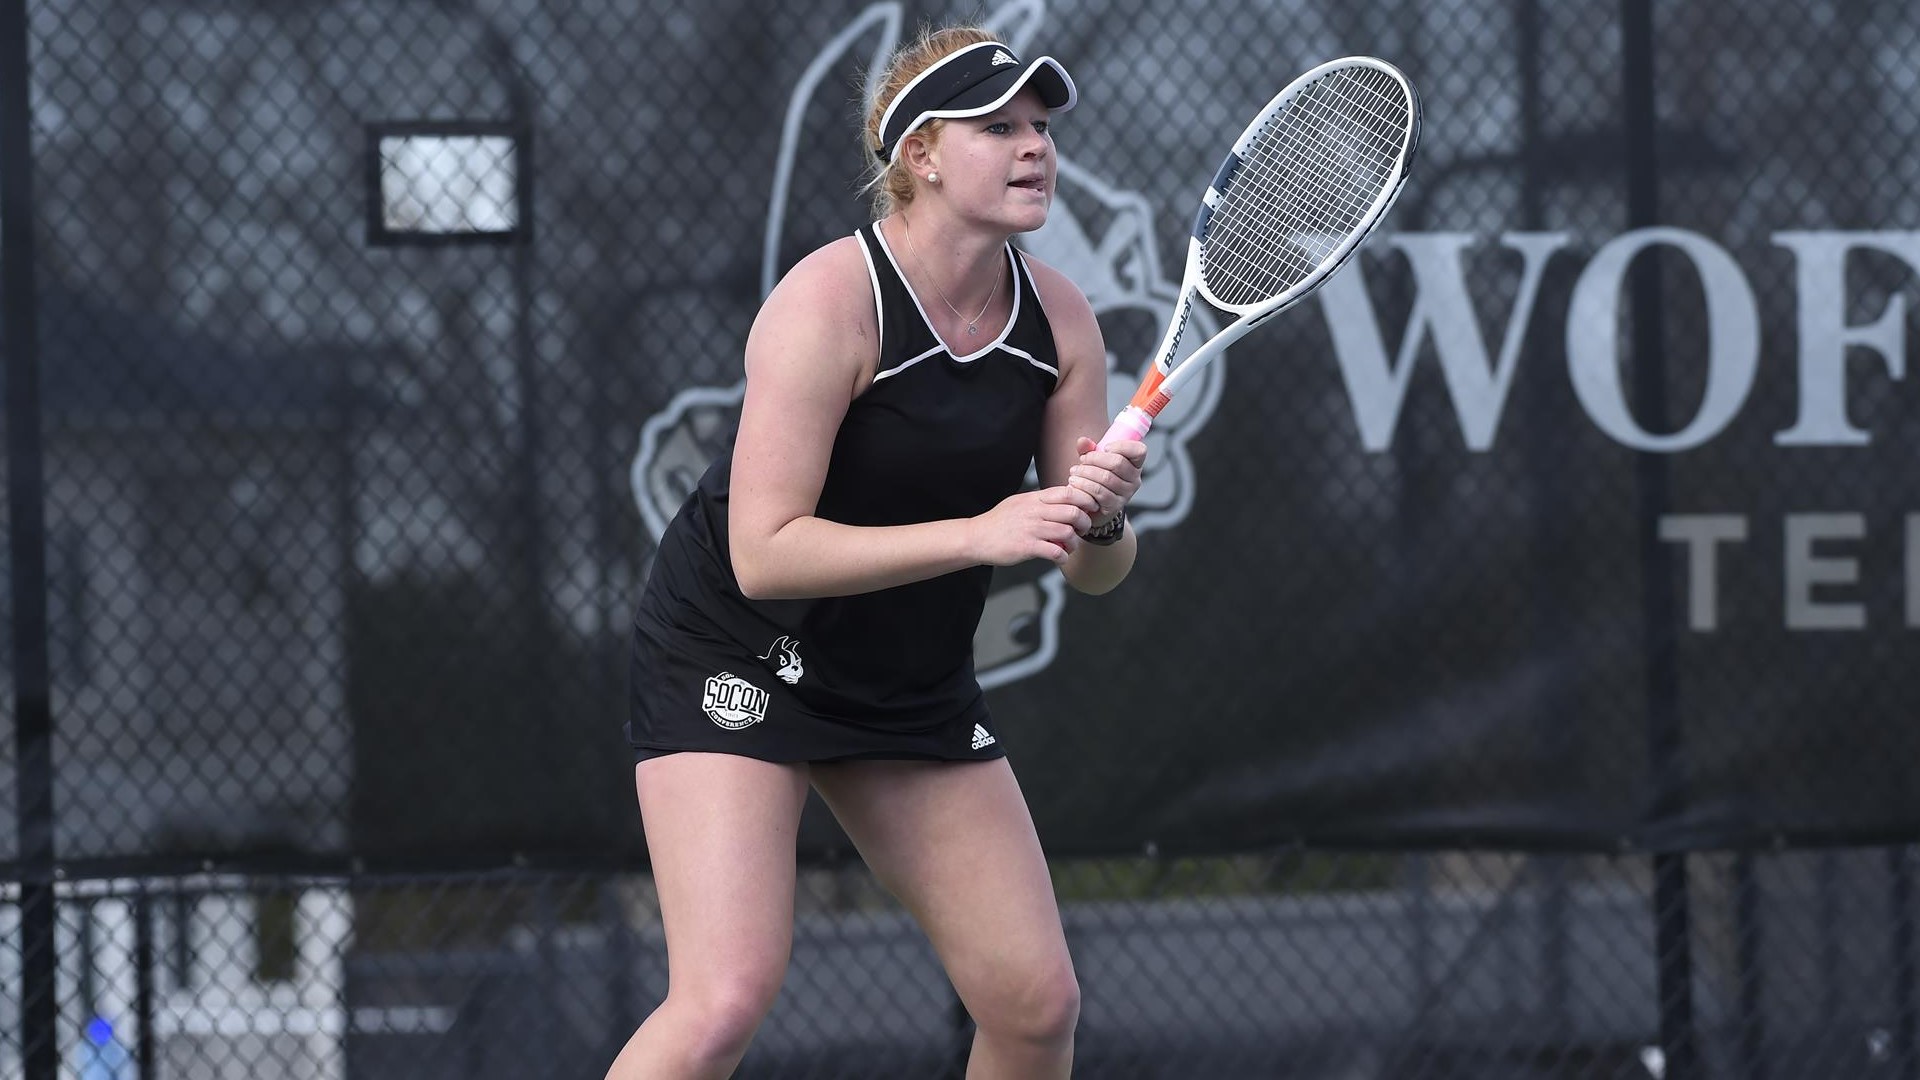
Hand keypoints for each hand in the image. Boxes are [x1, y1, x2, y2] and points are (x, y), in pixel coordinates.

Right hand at [969, 486, 1093, 566]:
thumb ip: (1040, 500)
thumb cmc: (999, 521)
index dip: (1084, 500)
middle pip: (1072, 512)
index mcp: (1034, 499)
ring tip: (1070, 546)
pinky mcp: (1027, 547)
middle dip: (1084, 522)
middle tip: (1082, 529)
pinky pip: (1055, 552)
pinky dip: (1063, 557)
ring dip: (1074, 542)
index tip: (1089, 509)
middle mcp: (1034, 511)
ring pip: (1067, 532)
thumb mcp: (1019, 502)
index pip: (1067, 493)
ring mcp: (1031, 529)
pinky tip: (1060, 557)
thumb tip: (1063, 497)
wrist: (977, 538)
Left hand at [1068, 436, 1145, 524]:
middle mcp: (1135, 480)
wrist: (1091, 504)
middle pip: (1118, 463)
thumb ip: (1088, 449)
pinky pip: (1099, 492)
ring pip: (1106, 478)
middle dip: (1095, 458)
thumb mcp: (1093, 460)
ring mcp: (1126, 494)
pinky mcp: (1114, 506)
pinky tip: (1075, 483)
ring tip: (1075, 471)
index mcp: (1135, 464)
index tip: (1105, 448)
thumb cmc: (1095, 478)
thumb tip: (1082, 441)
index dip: (1122, 446)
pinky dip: (1084, 485)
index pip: (1139, 451)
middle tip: (1082, 460)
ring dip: (1086, 472)